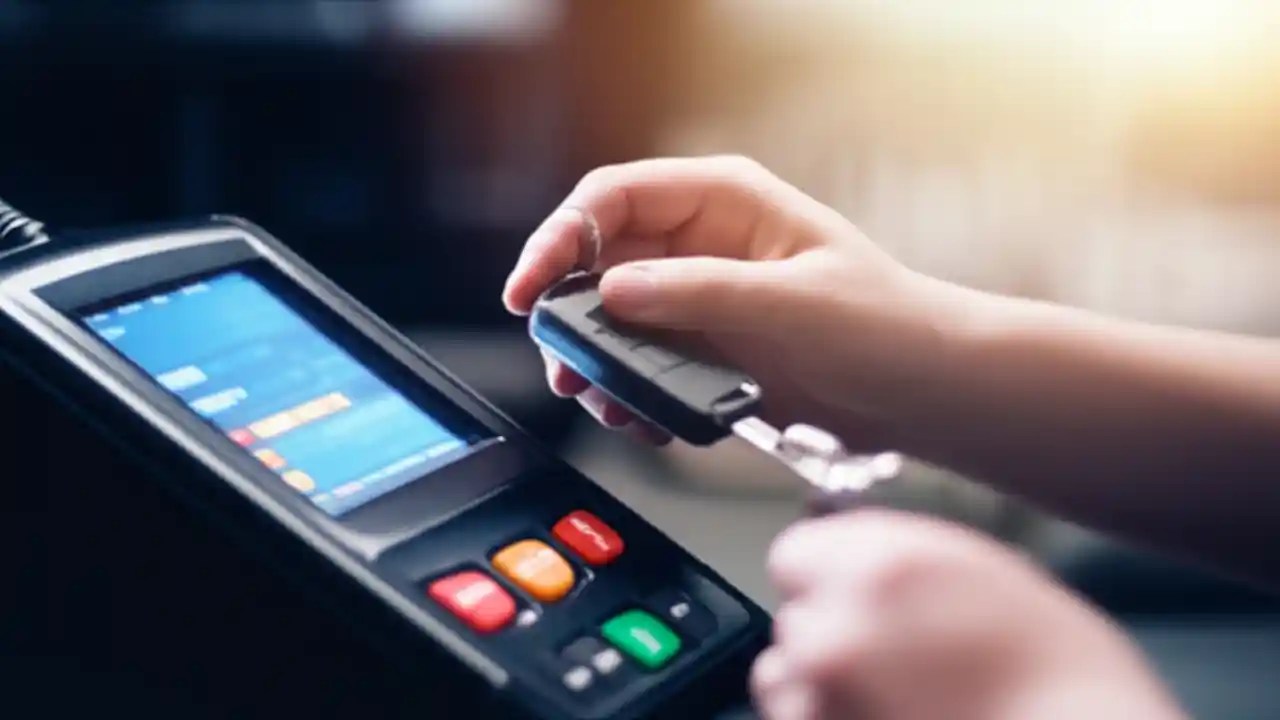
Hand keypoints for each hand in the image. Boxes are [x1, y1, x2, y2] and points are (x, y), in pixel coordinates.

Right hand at [502, 156, 954, 449]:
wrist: (926, 391)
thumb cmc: (885, 325)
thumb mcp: (791, 303)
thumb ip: (700, 294)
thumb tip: (614, 291)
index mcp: (724, 202)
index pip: (614, 199)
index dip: (560, 237)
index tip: (531, 288)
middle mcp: (703, 244)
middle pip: (600, 260)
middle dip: (569, 308)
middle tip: (558, 357)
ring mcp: (702, 299)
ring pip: (613, 317)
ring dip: (595, 356)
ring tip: (595, 394)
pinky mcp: (707, 351)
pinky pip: (644, 362)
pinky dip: (629, 388)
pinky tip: (637, 413)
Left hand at [753, 509, 1187, 719]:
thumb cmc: (1058, 669)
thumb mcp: (979, 571)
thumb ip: (896, 558)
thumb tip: (846, 559)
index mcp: (877, 567)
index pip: (793, 555)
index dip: (825, 576)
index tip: (853, 593)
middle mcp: (836, 631)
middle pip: (793, 621)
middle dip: (830, 632)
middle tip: (894, 656)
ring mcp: (824, 701)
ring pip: (784, 681)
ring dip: (822, 686)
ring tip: (896, 698)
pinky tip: (893, 719)